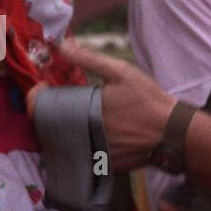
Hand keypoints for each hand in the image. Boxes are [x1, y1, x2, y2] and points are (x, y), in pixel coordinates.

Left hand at [27, 40, 176, 171]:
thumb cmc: (148, 100)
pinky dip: (85, 145)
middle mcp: (84, 136)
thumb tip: (60, 45)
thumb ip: (88, 58)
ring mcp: (93, 154)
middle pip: (52, 128)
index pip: (41, 111)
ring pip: (68, 143)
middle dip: (53, 116)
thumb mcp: (120, 72)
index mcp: (82, 112)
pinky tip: (95, 133)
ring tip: (77, 118)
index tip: (42, 90)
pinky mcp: (105, 166)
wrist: (174, 133)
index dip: (36, 100)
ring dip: (66, 131)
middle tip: (63, 104)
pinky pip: (86, 156)